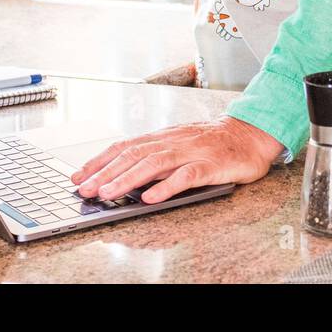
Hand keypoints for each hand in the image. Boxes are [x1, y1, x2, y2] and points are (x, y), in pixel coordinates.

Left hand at [72, 117, 286, 203]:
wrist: (252, 135)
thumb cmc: (216, 144)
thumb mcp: (181, 145)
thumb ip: (157, 156)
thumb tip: (124, 174)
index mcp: (165, 137)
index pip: (125, 146)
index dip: (100, 160)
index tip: (79, 176)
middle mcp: (174, 141)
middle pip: (134, 154)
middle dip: (106, 172)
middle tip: (85, 189)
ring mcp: (193, 152)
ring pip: (155, 163)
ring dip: (128, 179)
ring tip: (108, 193)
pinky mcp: (211, 165)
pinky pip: (187, 175)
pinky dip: (167, 186)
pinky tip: (151, 197)